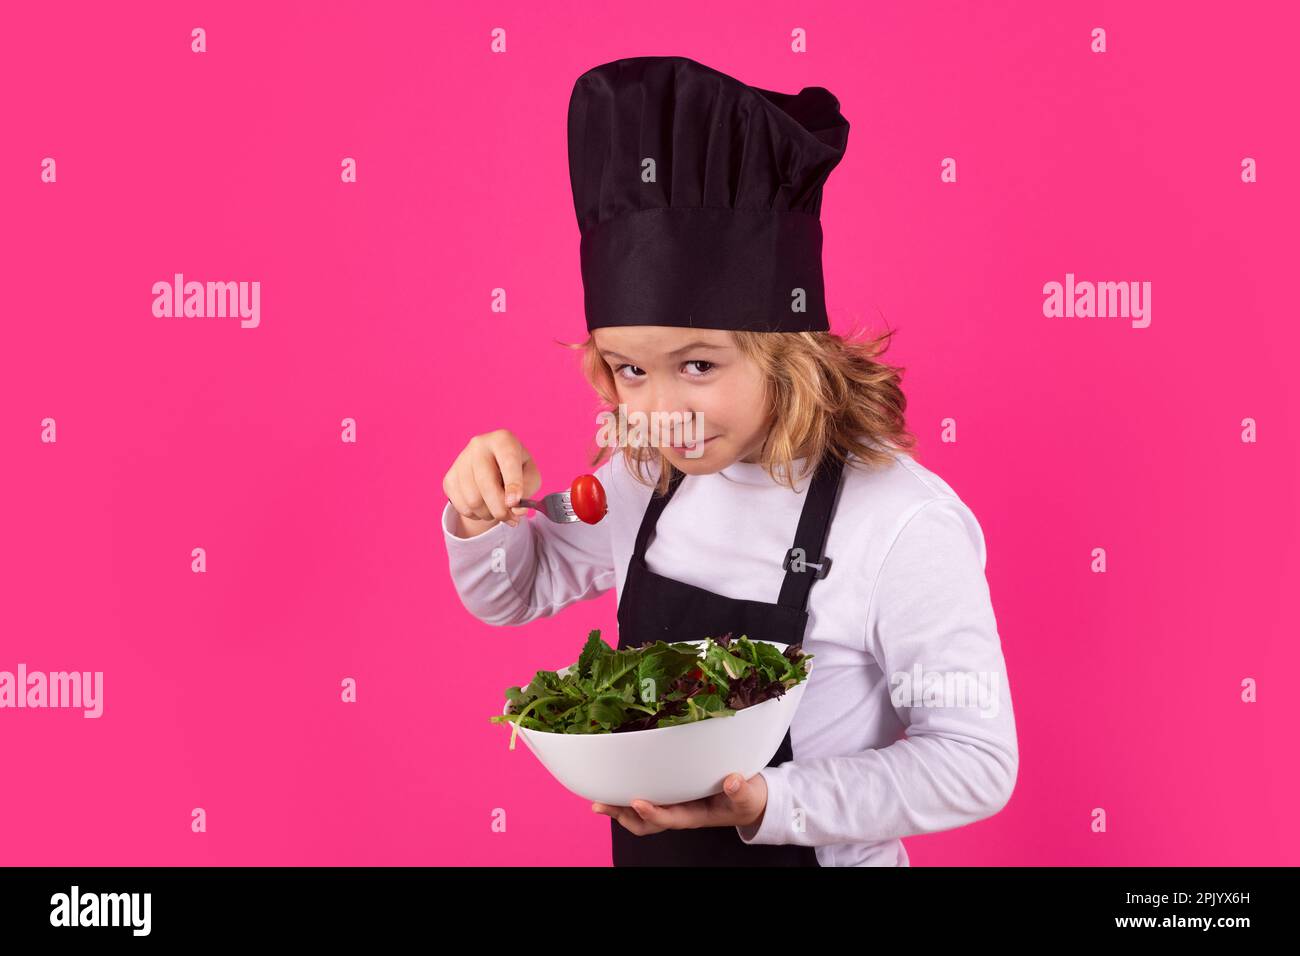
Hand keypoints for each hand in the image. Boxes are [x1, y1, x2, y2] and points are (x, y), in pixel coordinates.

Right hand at [442, 429, 540, 534]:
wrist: (493, 467)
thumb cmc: (516, 470)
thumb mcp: (531, 475)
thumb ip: (528, 490)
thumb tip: (516, 509)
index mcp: (503, 440)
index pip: (508, 461)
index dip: (512, 484)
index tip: (515, 502)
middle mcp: (479, 445)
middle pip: (486, 484)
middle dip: (500, 508)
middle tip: (511, 518)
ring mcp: (461, 461)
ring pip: (473, 500)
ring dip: (489, 514)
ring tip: (498, 509)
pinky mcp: (449, 477)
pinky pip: (462, 506)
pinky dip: (475, 515)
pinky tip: (484, 507)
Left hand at [592, 772, 767, 834]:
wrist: (750, 800)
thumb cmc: (747, 798)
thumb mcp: (749, 795)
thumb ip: (741, 790)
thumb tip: (732, 781)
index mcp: (695, 815)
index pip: (670, 818)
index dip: (653, 813)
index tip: (637, 802)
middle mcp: (679, 812)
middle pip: (646, 822)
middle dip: (622, 816)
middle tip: (600, 805)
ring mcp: (673, 805)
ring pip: (640, 814)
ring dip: (618, 809)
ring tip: (597, 802)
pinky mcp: (671, 794)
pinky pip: (646, 798)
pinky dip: (627, 795)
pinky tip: (612, 786)